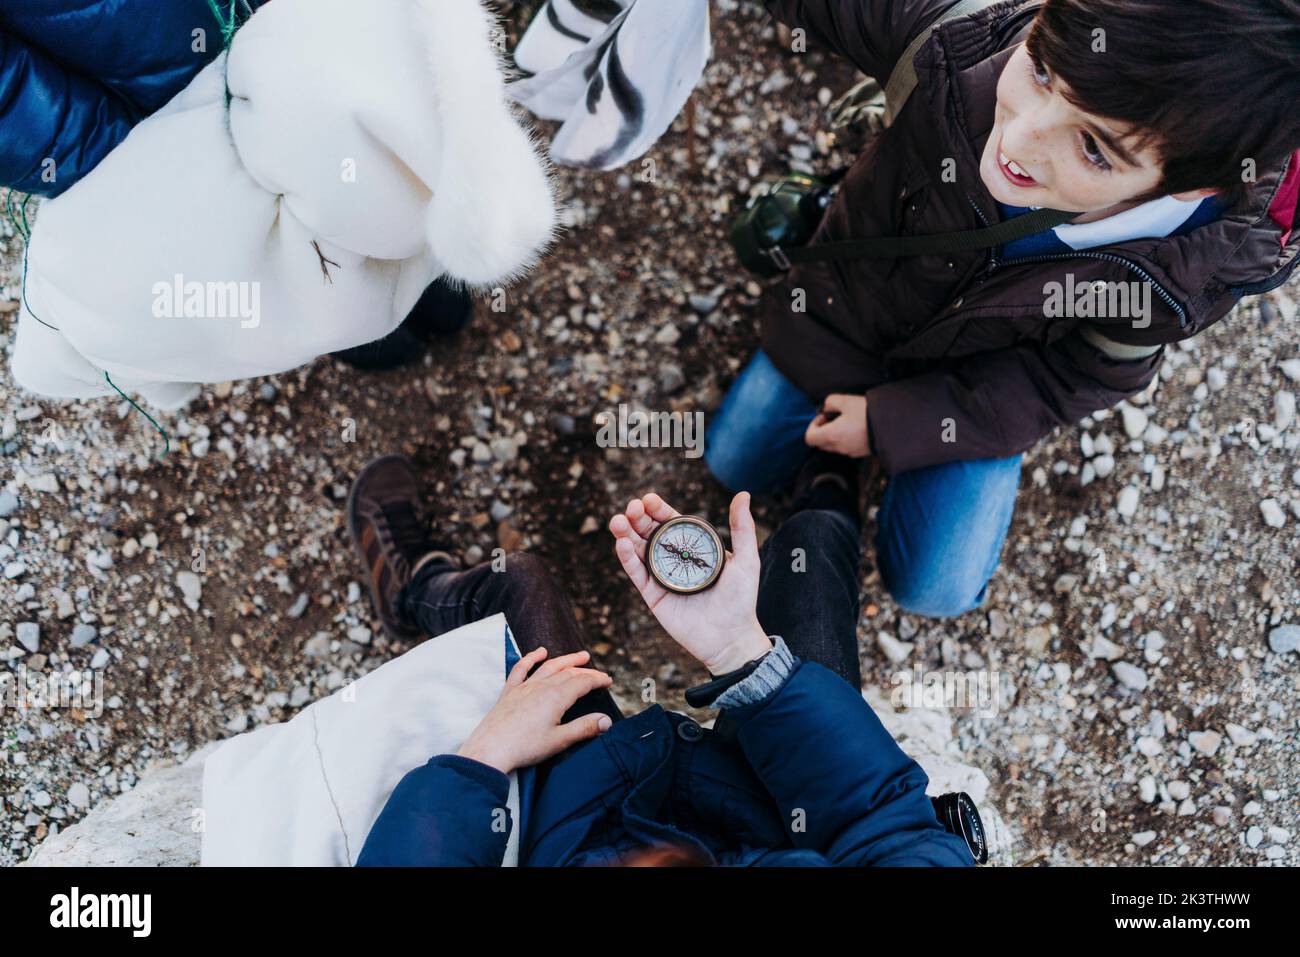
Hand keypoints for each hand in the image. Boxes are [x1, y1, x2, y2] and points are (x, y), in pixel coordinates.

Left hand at [457, 648, 612, 773]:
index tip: (608, 681)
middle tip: (599, 672)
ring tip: (579, 656)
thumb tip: (607, 720)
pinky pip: (521, 669)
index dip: (597, 679)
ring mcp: (524, 687)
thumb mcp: (559, 740)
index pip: (582, 682)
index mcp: (556, 698)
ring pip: (549, 667)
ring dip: (566, 660)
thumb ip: (584, 728)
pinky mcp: (509, 692)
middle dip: (586, 671)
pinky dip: (531, 658)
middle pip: (569, 673)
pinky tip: (539, 653)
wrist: (490, 750)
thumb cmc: (525, 747)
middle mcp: (541, 687)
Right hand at [609, 492, 772, 674]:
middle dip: (638, 517)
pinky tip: (622, 543)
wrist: (730, 638)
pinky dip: (627, 558)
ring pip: (638, 550)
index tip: (649, 499)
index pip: (672, 522)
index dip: (658, 509)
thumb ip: (742, 528)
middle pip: (650, 532)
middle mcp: (675, 558)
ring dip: (626, 533)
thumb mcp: (746, 560)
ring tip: (618, 521)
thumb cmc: (741, 600)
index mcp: (694, 546)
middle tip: (633, 507)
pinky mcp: (652, 594)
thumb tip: (743, 494)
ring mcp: (661, 576)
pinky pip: (636, 573)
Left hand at [805, 394, 869, 456]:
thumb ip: (830, 402)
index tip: (824, 416)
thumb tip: (826, 407)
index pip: (809, 438)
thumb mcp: (846, 400)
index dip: (813, 425)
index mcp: (831, 436)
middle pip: (820, 443)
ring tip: (848, 421)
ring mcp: (850, 452)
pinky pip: (847, 447)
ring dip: (835, 434)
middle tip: (834, 417)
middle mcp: (838, 447)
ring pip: (834, 446)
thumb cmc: (867, 413)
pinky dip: (847, 438)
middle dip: (823, 430)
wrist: (892, 426)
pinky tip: (857, 427)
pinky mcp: (860, 453)